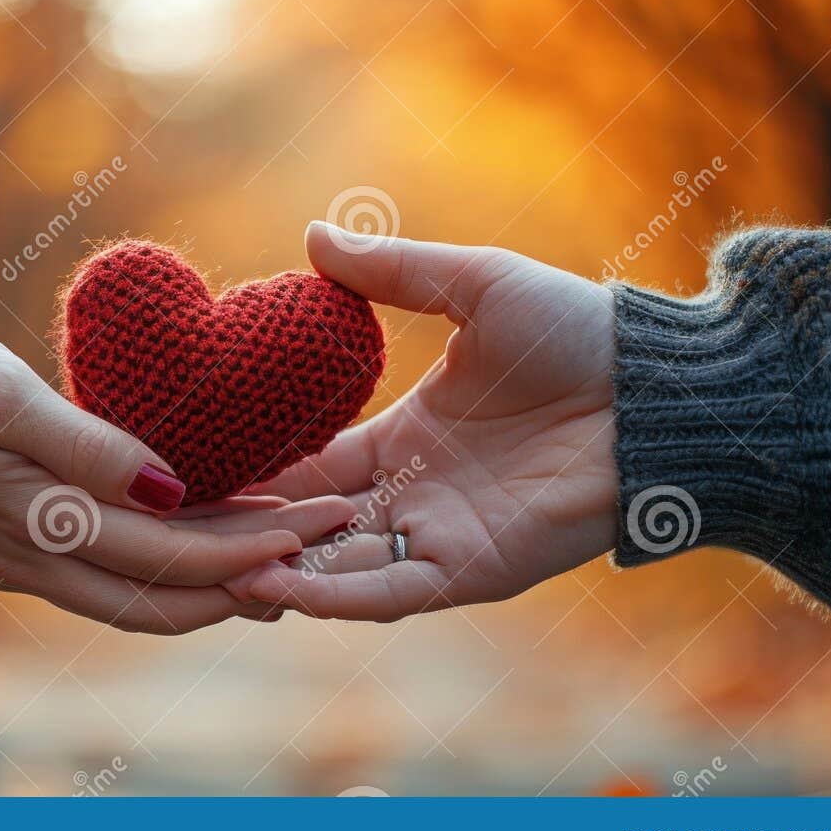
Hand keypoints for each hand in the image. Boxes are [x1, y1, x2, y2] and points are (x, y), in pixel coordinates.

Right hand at [0, 317, 355, 633]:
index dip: (250, 547)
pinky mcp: (1, 548)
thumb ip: (80, 444)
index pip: (169, 557)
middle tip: (320, 543)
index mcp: (39, 523)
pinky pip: (99, 576)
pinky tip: (186, 530)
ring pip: (132, 596)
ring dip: (208, 581)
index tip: (317, 520)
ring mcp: (15, 561)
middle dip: (247, 579)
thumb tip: (171, 483)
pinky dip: (158, 565)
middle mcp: (34, 559)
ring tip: (275, 552)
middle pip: (162, 599)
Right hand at [227, 222, 617, 620]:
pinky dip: (335, 595)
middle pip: (309, 524)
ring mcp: (439, 535)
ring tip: (207, 563)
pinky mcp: (472, 570)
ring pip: (337, 567)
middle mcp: (413, 493)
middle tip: (174, 529)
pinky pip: (390, 589)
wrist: (656, 388)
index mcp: (406, 435)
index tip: (192, 466)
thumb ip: (391, 272)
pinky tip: (279, 584)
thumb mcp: (472, 285)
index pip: (310, 464)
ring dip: (276, 568)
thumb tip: (313, 235)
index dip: (254, 470)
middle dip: (248, 531)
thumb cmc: (576, 331)